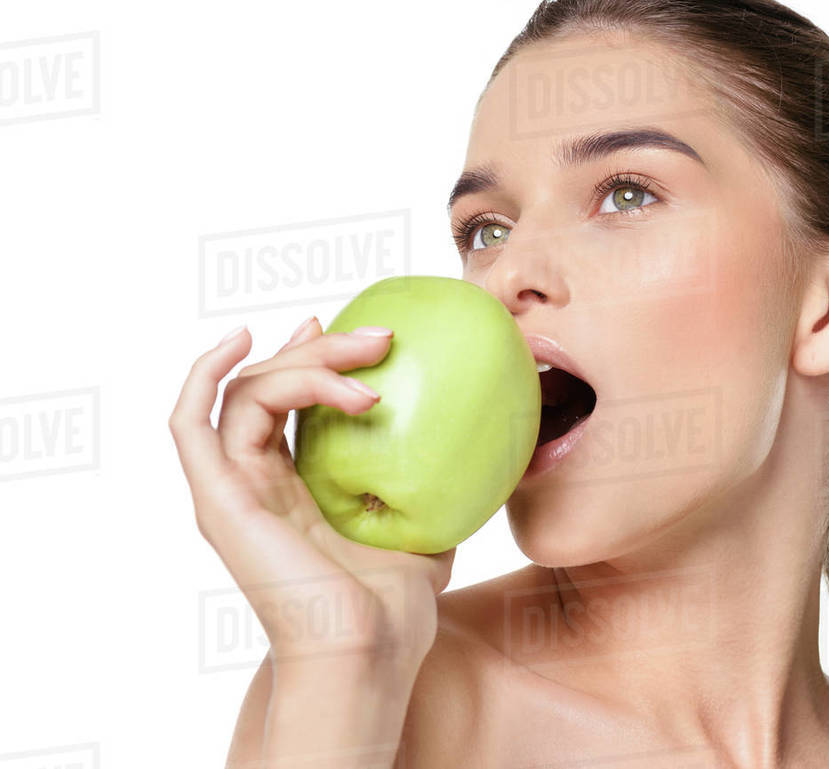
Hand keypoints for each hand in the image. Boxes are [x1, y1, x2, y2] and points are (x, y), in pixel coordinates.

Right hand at [169, 317, 454, 672]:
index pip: (285, 409)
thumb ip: (434, 495)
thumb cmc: (395, 612)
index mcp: (292, 494)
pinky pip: (190, 423)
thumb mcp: (425, 534)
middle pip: (269, 389)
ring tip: (366, 359)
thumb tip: (478, 455)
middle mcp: (254, 487)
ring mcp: (232, 491)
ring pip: (245, 393)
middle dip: (323, 350)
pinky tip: (242, 340)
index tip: (358, 337)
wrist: (367, 652)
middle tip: (380, 338)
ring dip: (303, 361)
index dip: (311, 361)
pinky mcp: (219, 499)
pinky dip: (205, 373)